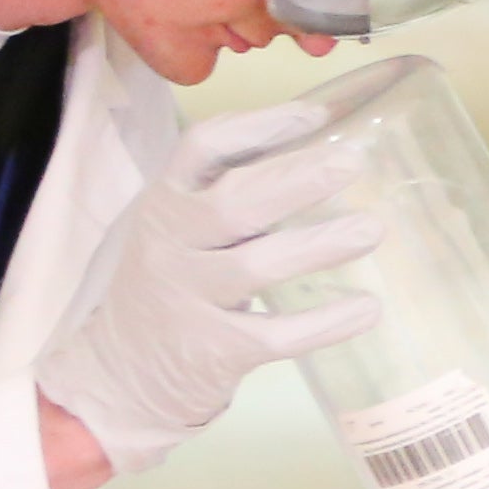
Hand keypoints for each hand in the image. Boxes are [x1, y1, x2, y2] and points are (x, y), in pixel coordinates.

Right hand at [31, 100, 381, 476]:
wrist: (118, 373)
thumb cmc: (170, 284)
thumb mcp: (180, 228)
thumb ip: (230, 194)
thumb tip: (318, 151)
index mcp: (167, 201)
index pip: (203, 148)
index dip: (259, 128)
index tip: (315, 115)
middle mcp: (172, 244)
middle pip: (233, 203)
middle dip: (295, 180)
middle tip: (350, 163)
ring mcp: (189, 298)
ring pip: (255, 267)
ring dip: (317, 245)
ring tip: (370, 230)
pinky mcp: (212, 351)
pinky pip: (274, 334)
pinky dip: (323, 323)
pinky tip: (366, 308)